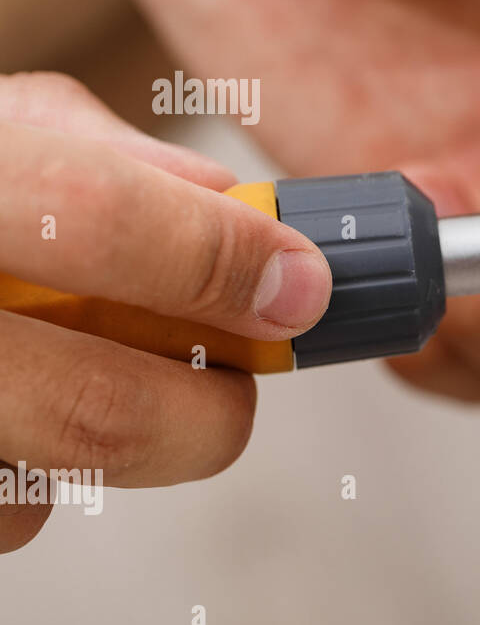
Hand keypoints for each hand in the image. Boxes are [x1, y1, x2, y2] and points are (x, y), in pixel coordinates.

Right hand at [0, 73, 332, 551]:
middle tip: (234, 382)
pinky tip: (1, 406)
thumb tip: (261, 226)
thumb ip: (125, 168)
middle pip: (95, 415)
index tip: (304, 292)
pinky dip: (24, 474)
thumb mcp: (3, 133)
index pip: (92, 219)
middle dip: (207, 414)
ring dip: (101, 443)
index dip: (223, 262)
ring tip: (60, 367)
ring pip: (41, 491)